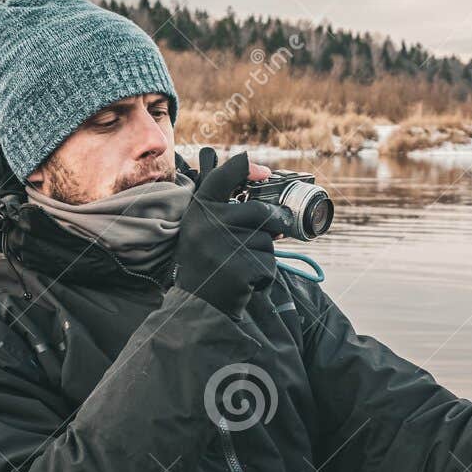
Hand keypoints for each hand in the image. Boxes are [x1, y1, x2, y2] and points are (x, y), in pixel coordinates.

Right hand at [174, 148, 287, 318]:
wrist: (196, 304)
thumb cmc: (206, 262)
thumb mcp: (204, 228)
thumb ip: (225, 207)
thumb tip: (270, 193)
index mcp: (199, 211)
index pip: (222, 176)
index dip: (245, 167)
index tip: (265, 172)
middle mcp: (208, 224)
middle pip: (260, 211)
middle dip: (274, 224)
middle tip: (273, 233)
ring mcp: (223, 246)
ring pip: (268, 240)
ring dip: (264, 255)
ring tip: (240, 266)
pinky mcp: (240, 269)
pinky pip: (269, 264)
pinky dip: (264, 275)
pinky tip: (244, 281)